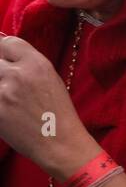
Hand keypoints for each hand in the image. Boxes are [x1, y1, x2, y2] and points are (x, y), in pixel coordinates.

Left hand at [0, 34, 98, 178]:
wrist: (59, 144)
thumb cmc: (58, 114)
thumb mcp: (51, 81)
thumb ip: (28, 65)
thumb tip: (5, 54)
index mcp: (37, 64)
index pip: (7, 42)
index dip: (3, 50)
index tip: (3, 59)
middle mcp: (18, 74)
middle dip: (0, 69)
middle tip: (6, 82)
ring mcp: (3, 92)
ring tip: (9, 97)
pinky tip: (7, 109)